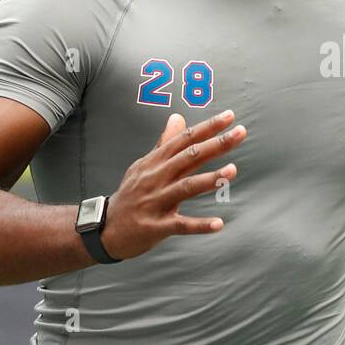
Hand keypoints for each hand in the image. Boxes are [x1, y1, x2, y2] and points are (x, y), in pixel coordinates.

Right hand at [99, 110, 246, 259]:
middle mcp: (156, 178)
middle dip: (216, 144)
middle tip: (241, 133)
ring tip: (232, 171)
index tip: (230, 116)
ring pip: (185, 187)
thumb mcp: (144, 165)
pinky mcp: (156, 226)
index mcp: (156, 162)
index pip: (184, 139)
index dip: (207, 127)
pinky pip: (180, 225)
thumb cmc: (130, 194)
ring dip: (210, 179)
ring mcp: (155, 202)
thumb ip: (165, 143)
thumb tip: (178, 117)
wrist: (104, 228)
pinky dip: (200, 225)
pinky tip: (219, 224)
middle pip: (189, 157)